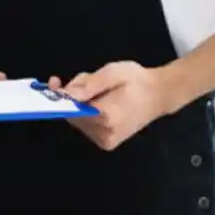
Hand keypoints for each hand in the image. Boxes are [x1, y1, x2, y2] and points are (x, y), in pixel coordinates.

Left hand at [49, 62, 174, 151]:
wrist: (159, 94)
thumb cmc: (137, 80)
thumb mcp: (112, 73)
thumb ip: (89, 84)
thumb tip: (67, 94)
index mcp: (106, 117)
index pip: (71, 110)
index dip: (61, 96)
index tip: (55, 82)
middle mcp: (104, 134)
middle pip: (73, 115)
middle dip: (74, 96)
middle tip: (87, 79)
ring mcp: (106, 141)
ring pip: (78, 120)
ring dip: (82, 103)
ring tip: (100, 89)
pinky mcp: (107, 142)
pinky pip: (87, 125)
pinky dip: (88, 112)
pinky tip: (101, 100)